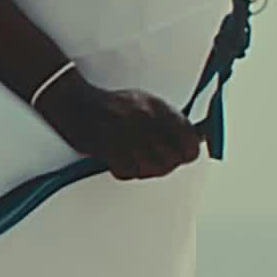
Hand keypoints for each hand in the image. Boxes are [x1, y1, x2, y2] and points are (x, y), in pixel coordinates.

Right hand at [40, 78, 200, 180]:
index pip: (188, 142)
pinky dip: (125, 170)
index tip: (184, 154)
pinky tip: (121, 158)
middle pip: (170, 161)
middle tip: (156, 159)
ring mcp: (126, 135)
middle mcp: (145, 121)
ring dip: (144, 169)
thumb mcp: (148, 103)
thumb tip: (199, 138)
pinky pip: (128, 173)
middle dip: (164, 164)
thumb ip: (172, 121)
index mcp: (158, 108)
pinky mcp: (108, 149)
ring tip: (136, 158)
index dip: (187, 152)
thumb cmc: (114, 105)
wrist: (76, 103)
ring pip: (150, 170)